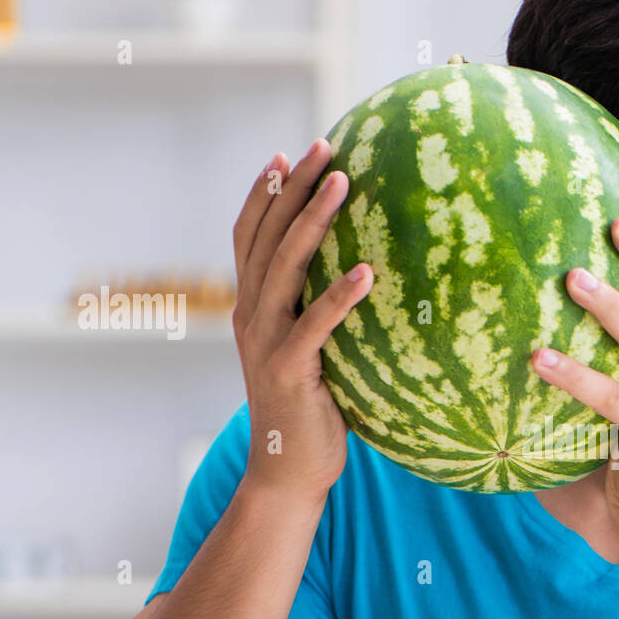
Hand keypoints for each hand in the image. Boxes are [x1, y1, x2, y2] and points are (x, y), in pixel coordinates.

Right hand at [231, 139, 373, 502]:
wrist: (287, 472)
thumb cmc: (312, 410)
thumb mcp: (311, 353)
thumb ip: (319, 316)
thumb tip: (365, 275)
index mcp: (252, 308)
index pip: (251, 237)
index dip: (264, 194)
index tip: (289, 154)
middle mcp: (251, 317)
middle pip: (266, 237)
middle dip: (293, 188)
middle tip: (324, 146)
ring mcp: (265, 343)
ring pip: (285, 267)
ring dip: (313, 221)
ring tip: (344, 183)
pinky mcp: (288, 371)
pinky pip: (315, 325)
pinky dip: (339, 296)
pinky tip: (367, 271)